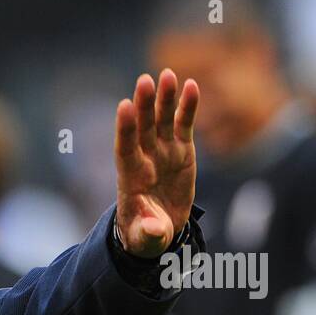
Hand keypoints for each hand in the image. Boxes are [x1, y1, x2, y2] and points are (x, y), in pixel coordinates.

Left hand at [114, 69, 199, 256]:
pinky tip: (191, 84)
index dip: (125, 129)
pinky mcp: (181, 150)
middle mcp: (144, 159)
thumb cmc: (146, 235)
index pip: (125, 149)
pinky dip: (187, 106)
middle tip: (145, 80)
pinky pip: (184, 124)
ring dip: (164, 98)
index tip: (124, 107)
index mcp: (131, 178)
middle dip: (143, 105)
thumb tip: (153, 229)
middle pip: (143, 128)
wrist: (158, 228)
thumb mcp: (146, 239)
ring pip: (162, 120)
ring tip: (167, 75)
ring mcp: (162, 151)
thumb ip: (148, 232)